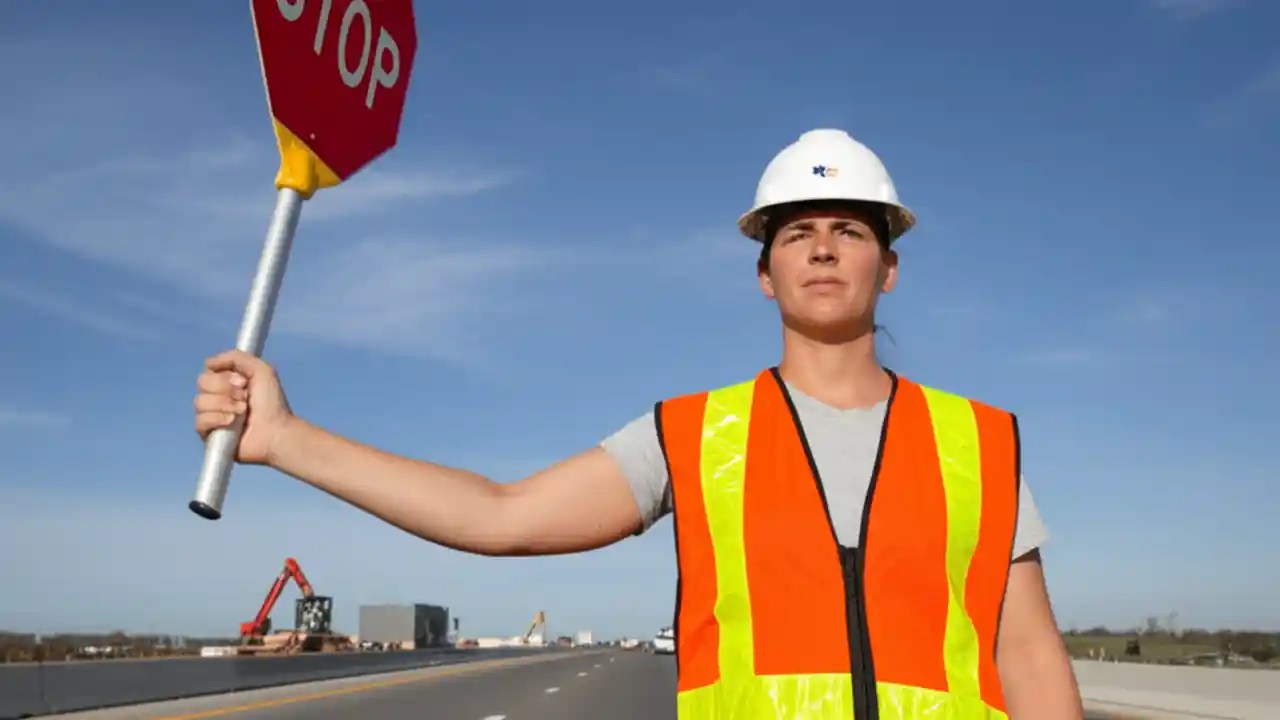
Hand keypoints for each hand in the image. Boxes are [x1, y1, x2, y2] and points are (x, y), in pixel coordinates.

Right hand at [193, 349, 294, 464]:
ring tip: (243, 411)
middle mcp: (217, 398)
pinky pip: (200, 421)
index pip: (209, 371)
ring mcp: (212, 416)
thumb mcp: (261, 369)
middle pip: (202, 383)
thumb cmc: (272, 403)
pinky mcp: (209, 434)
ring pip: (200, 402)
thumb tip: (208, 362)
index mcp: (227, 383)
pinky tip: (232, 422)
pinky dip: (217, 418)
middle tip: (245, 397)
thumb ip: (236, 357)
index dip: (225, 375)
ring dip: (224, 404)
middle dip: (225, 389)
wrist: (276, 431)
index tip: (244, 382)